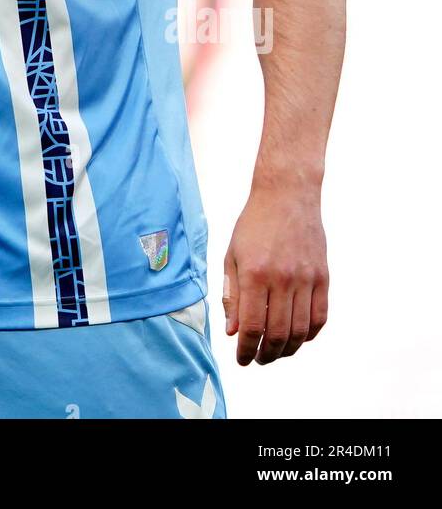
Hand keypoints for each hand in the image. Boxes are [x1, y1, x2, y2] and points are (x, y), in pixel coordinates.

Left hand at [223, 180, 328, 364]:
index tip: (242, 358)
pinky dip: (309, 335)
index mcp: (254, 274)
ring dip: (288, 350)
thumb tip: (233, 332)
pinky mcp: (323, 277)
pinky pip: (320, 317)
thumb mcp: (232, 256)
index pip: (252, 326)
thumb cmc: (254, 225)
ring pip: (301, 331)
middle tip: (258, 358)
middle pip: (278, 334)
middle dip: (266, 354)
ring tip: (276, 352)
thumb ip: (232, 295)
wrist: (287, 196)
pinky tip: (297, 337)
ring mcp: (306, 279)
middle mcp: (282, 279)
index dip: (246, 349)